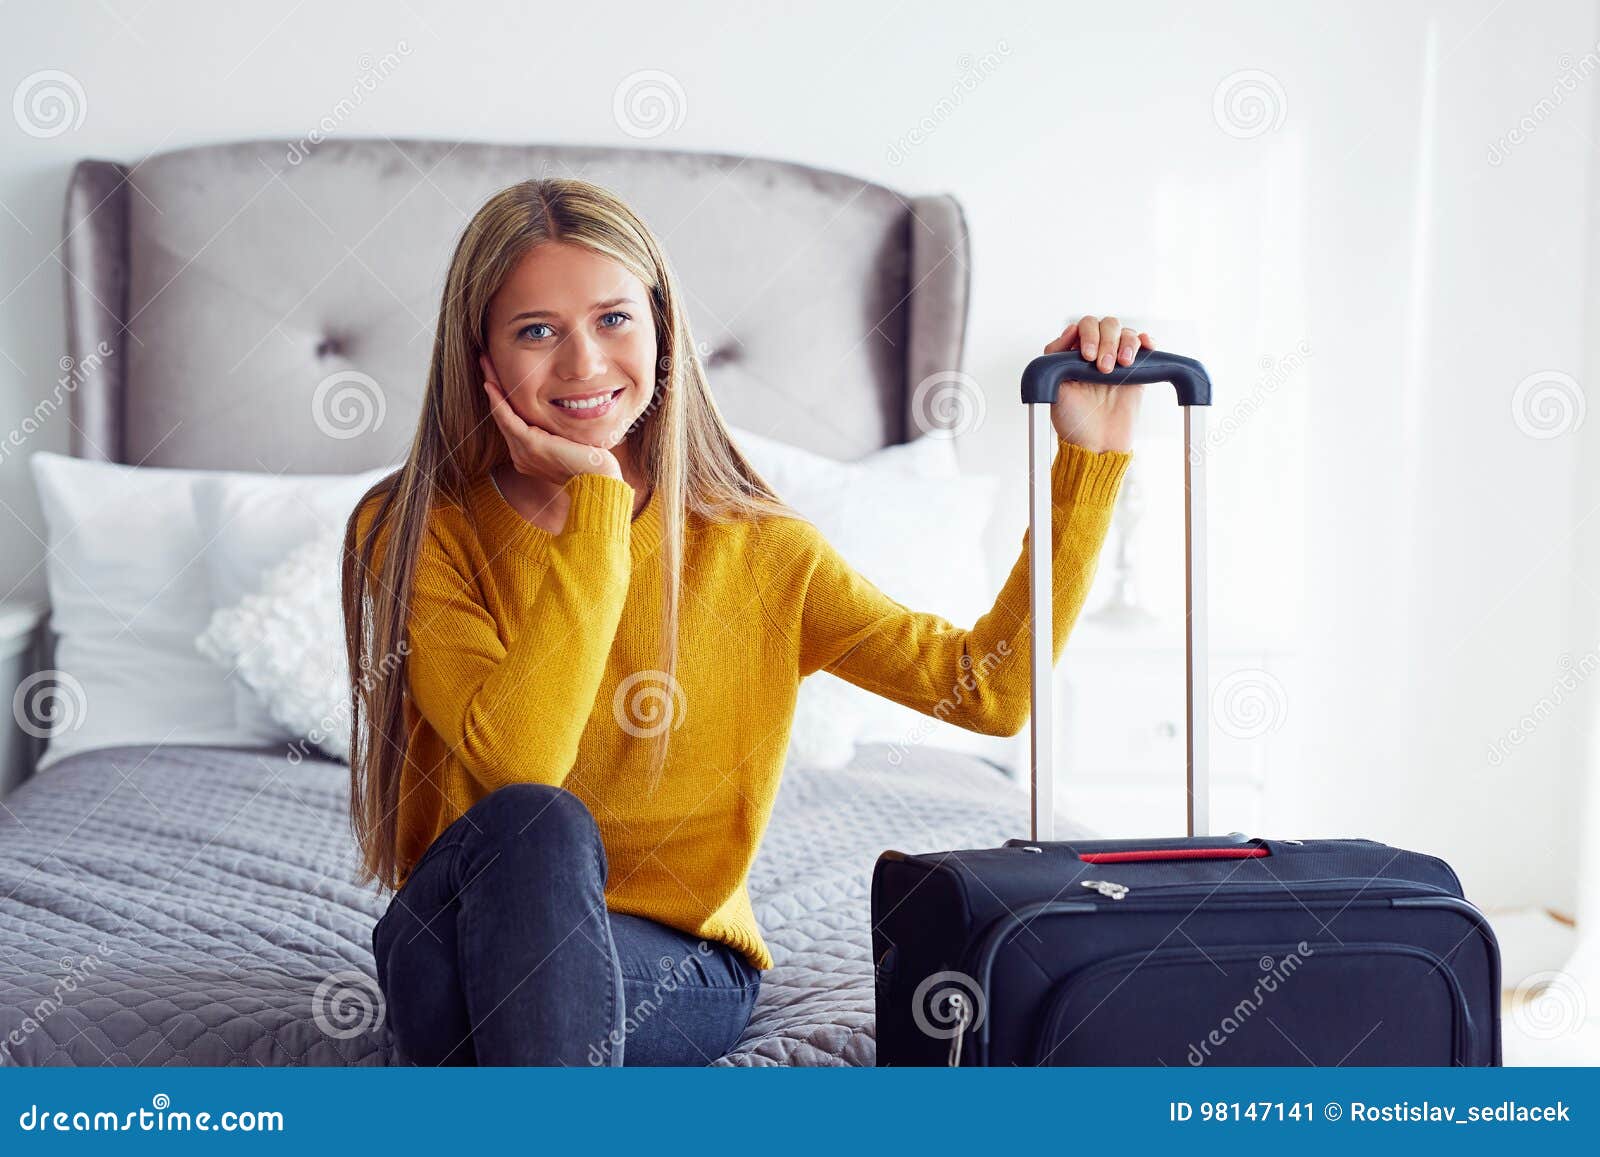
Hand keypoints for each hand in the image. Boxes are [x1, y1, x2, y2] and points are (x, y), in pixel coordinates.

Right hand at [482, 377, 623, 485]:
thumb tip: (563, 412)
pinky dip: (499, 401)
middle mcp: (521, 455)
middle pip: (501, 414)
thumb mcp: (571, 443)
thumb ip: (559, 431)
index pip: (511, 421)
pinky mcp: (531, 446)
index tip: (496, 375)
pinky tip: (491, 384)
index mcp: (528, 455)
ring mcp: (523, 452)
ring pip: (501, 414)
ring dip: (492, 385)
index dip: (502, 397)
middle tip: (485, 360)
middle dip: (492, 385)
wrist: (599, 482)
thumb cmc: (592, 464)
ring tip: (485, 363)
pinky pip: (508, 419)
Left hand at [1042, 314, 1150, 453]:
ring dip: (1126, 343)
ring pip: (1126, 333)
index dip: (1087, 334)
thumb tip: (1070, 330)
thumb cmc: (1073, 419)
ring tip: (1123, 365)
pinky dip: (1147, 341)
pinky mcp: (1138, 370)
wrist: (1097, 443)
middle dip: (1107, 341)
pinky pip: (1145, 346)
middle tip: (1104, 368)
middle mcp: (1097, 352)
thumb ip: (1056, 357)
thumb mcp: (1055, 387)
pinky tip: (1146, 347)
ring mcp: (1117, 360)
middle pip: (1107, 325)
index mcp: (1075, 354)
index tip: (1087, 356)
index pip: (1084, 326)